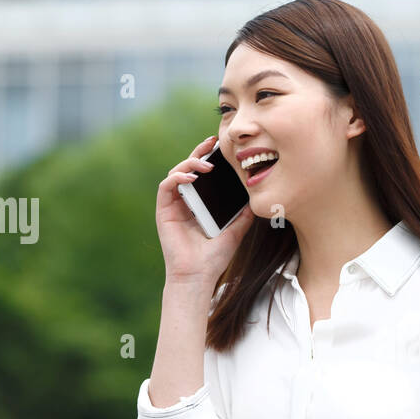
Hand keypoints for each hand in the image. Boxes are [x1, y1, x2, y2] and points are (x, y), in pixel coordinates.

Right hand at [155, 134, 253, 284]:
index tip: (222, 148)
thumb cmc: (214, 258)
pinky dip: (177, 177)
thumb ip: (243, 216)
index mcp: (199, 205)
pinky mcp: (163, 211)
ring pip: (176, 173)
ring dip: (190, 163)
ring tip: (207, 164)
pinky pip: (166, 186)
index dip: (209, 158)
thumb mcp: (235, 232)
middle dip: (199, 152)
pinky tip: (192, 177)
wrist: (198, 276)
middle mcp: (184, 202)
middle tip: (213, 142)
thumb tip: (256, 200)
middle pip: (188, 169)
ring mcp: (173, 206)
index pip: (202, 175)